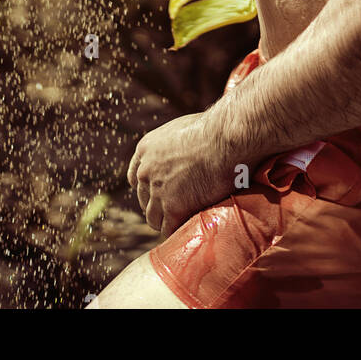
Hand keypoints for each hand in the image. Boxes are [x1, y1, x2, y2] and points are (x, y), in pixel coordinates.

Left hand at [127, 111, 240, 237]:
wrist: (225, 140)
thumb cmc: (214, 130)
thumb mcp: (184, 128)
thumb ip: (175, 144)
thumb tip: (187, 149)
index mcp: (146, 148)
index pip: (135, 176)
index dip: (148, 186)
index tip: (159, 192)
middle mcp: (146, 170)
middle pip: (144, 198)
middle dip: (158, 204)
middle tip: (176, 209)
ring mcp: (158, 190)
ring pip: (153, 217)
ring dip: (166, 221)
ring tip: (183, 222)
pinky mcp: (173, 208)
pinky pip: (169, 229)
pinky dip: (178, 231)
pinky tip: (189, 228)